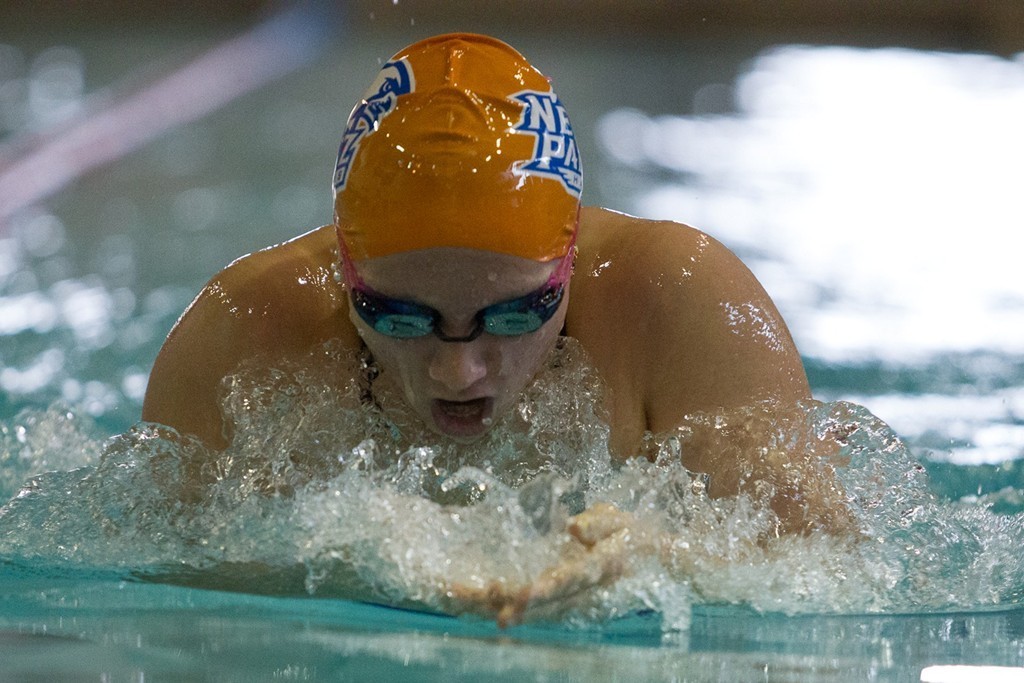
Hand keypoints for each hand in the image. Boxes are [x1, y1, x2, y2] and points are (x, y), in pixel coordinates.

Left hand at [445, 503, 642, 627]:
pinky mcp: (572, 601)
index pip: (572, 578)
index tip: (525, 594)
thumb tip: (572, 528)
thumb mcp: (620, 520)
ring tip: (492, 611)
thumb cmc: (630, 533)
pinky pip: (548, 610)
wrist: (652, 560)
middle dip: (526, 609)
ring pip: (549, 611)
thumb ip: (598, 523)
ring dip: (522, 613)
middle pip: (555, 602)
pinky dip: (525, 612)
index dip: (548, 588)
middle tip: (498, 613)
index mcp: (603, 567)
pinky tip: (497, 609)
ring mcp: (582, 599)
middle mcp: (591, 589)